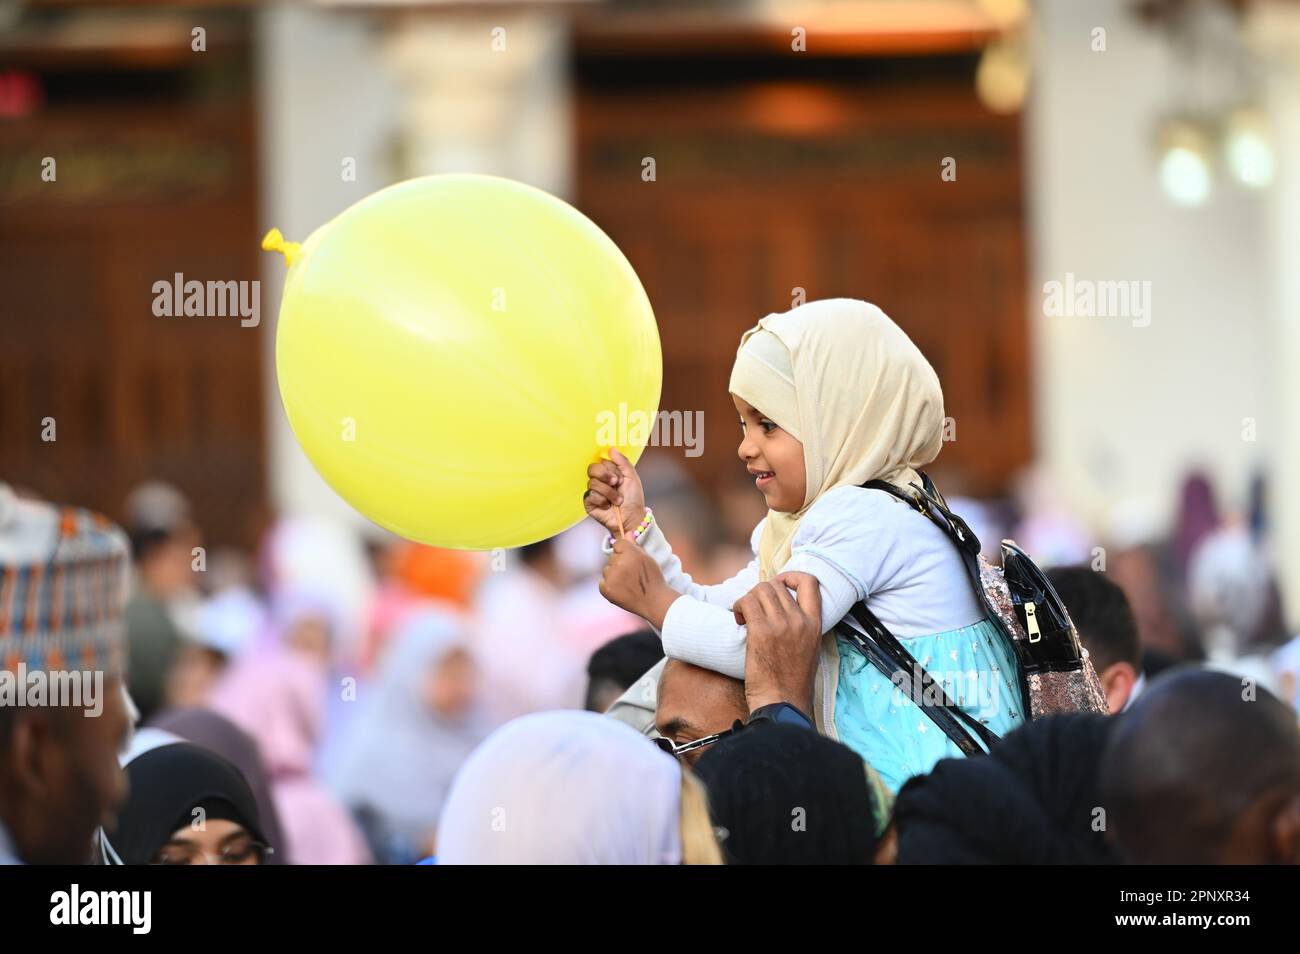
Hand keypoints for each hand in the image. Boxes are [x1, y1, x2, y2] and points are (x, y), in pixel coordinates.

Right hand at [584, 447, 646, 537]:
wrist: (632, 517)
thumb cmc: (633, 498)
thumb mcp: (632, 476)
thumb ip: (622, 461)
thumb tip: (611, 448)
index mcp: (609, 473)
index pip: (601, 462)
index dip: (611, 468)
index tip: (620, 477)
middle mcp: (600, 481)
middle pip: (592, 468)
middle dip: (606, 476)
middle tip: (616, 483)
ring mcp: (593, 492)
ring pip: (592, 483)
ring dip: (609, 492)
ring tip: (618, 500)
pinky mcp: (589, 503)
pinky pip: (590, 495)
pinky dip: (602, 501)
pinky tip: (608, 506)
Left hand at [599, 538, 677, 626]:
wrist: (653, 601)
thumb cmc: (652, 578)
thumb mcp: (646, 558)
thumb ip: (634, 545)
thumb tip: (627, 532)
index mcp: (630, 553)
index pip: (618, 544)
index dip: (624, 552)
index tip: (631, 560)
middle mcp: (618, 563)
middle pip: (612, 557)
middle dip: (619, 563)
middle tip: (632, 574)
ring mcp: (611, 577)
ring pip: (607, 570)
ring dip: (614, 574)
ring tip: (628, 583)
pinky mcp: (606, 589)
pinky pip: (602, 583)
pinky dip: (609, 586)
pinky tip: (622, 590)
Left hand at [733, 571, 823, 717]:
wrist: (783, 703)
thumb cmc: (791, 682)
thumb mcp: (809, 649)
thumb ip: (801, 626)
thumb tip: (782, 607)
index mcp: (815, 623)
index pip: (809, 581)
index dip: (790, 576)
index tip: (779, 586)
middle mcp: (800, 620)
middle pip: (775, 584)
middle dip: (760, 593)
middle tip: (754, 610)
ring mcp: (780, 625)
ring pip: (759, 590)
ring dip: (748, 599)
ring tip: (746, 617)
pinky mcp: (761, 632)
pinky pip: (745, 603)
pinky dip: (738, 607)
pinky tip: (739, 621)